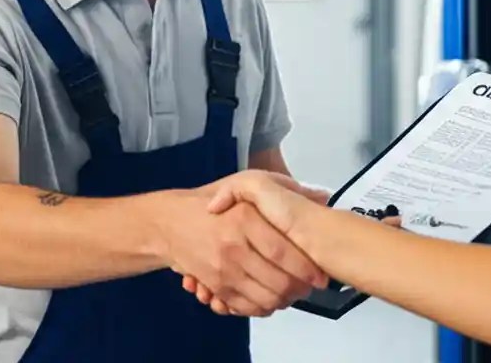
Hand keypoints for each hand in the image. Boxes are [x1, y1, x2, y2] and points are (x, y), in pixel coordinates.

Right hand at [183, 173, 402, 311]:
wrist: (170, 222)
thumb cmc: (211, 201)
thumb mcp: (246, 182)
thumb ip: (284, 188)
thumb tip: (320, 195)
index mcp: (244, 219)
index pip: (284, 253)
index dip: (307, 268)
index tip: (319, 274)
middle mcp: (233, 246)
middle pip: (278, 281)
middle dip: (300, 290)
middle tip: (308, 287)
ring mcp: (222, 269)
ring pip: (264, 299)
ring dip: (284, 301)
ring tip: (292, 294)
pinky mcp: (214, 285)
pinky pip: (245, 307)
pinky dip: (262, 308)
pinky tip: (269, 299)